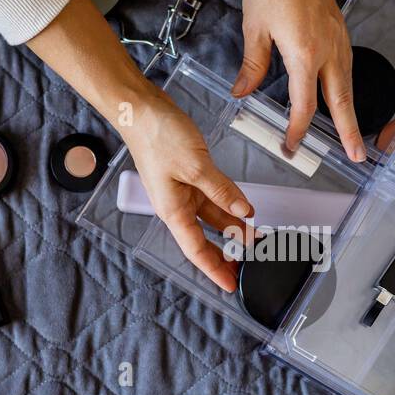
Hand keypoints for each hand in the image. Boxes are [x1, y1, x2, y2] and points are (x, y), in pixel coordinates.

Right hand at [122, 90, 252, 292]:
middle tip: (248, 269)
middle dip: (225, 255)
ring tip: (255, 241)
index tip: (230, 286)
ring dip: (233, 230)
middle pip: (204, 239)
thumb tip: (243, 212)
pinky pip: (211, 198)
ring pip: (212, 219)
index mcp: (173, 210)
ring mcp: (182, 191)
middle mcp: (177, 206)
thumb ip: (222, 191)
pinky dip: (228, 206)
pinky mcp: (188, 176)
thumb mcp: (195, 165)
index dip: (214, 270)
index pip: (196, 250)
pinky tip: (244, 211)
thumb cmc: (157, 135)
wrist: (139, 108)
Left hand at [231, 0, 364, 161]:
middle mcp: (328, 51)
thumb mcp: (254, 28)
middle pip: (341, 102)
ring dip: (349, 112)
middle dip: (349, 132)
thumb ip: (252, 66)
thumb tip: (242, 92)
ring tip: (352, 134)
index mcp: (304, 55)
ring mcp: (338, 40)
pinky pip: (345, 67)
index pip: (304, 106)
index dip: (298, 130)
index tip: (291, 145)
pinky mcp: (339, 30)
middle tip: (356, 157)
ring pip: (347, 85)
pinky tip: (339, 93)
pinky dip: (345, 87)